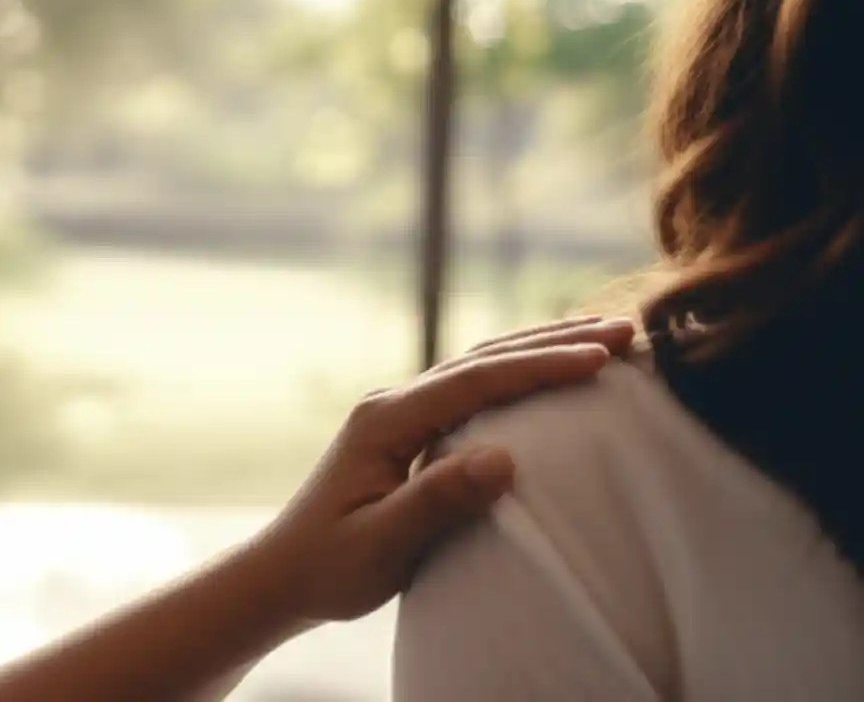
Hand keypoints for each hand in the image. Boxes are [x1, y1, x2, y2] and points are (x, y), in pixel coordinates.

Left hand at [248, 316, 635, 622]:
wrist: (283, 574)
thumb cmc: (329, 566)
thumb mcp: (381, 544)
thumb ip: (437, 501)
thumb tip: (504, 458)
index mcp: (384, 421)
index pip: (473, 382)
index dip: (538, 366)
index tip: (598, 358)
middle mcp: (391, 404)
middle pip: (481, 360)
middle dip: (553, 343)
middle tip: (622, 333)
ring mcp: (398, 413)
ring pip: (477, 366)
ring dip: (538, 349)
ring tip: (601, 338)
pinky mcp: (407, 430)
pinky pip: (471, 389)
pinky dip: (516, 374)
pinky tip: (548, 372)